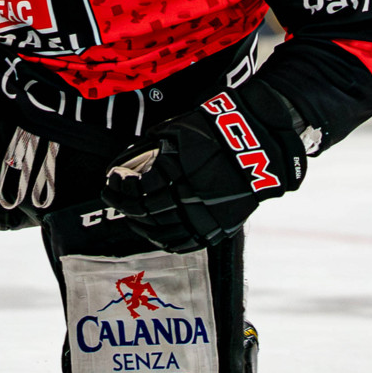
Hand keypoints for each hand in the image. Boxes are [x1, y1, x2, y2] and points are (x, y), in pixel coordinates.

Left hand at [99, 83, 314, 251]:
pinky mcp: (220, 226)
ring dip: (143, 226)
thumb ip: (152, 146)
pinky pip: (188, 242)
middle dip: (125, 206)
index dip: (120, 189)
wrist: (260, 143)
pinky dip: (168, 241)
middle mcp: (191, 197)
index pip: (138, 191)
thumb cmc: (216, 130)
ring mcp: (207, 214)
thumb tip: (127, 161)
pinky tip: (157, 235)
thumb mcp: (178, 130)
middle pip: (147, 212)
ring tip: (133, 218)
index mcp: (179, 172)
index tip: (111, 183)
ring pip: (165, 232)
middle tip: (115, 199)